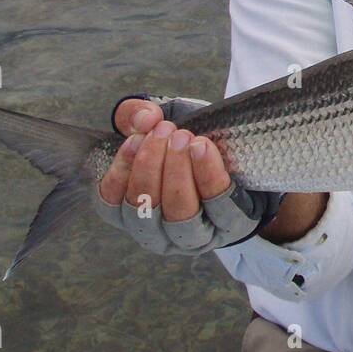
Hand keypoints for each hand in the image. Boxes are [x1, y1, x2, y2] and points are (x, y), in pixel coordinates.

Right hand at [94, 99, 267, 254]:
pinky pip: (218, 205)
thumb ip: (138, 115)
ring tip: (182, 138)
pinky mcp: (229, 227)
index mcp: (132, 213)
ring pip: (178, 213)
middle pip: (144, 210)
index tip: (135, 138)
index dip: (120, 170)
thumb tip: (144, 119)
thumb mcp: (159, 124)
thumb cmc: (188, 146)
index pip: (111, 204)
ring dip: (176, 171)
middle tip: (164, 130)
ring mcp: (194, 237)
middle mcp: (158, 233)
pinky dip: (207, 173)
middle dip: (150, 165)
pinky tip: (202, 147)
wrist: (241, 162)